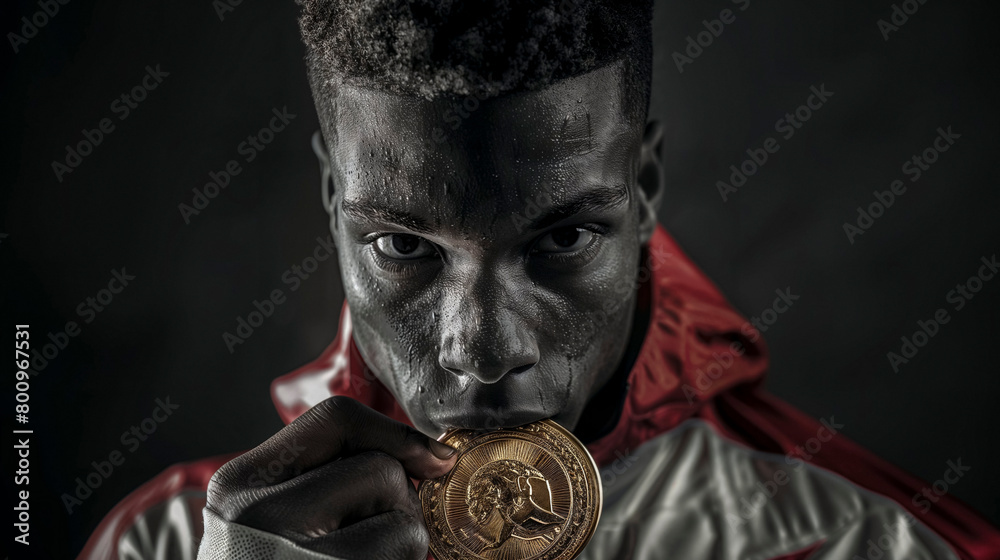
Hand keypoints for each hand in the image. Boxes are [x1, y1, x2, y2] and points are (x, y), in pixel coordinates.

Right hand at [206, 396, 456, 558]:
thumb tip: (435, 457)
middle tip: (357, 540)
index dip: (393, 432)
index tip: (428, 457)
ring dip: (401, 546)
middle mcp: (262, 520)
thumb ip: (328, 471)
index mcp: (240, 485)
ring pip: (405, 523)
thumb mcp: (269, 512)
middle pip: (380, 471)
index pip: (335, 419)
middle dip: (394, 502)